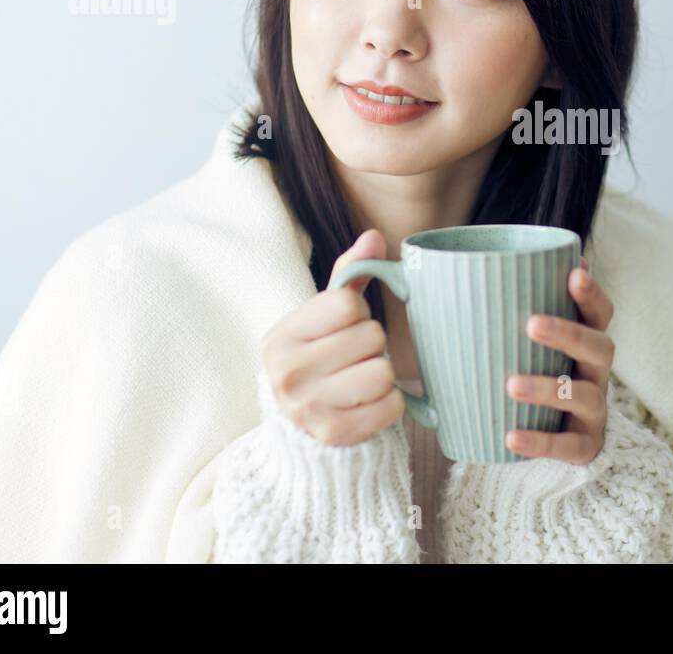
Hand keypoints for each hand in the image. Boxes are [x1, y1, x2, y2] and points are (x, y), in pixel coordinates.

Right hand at [257, 229, 406, 445]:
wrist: (301, 423)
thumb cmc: (320, 355)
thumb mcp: (325, 313)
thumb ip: (350, 272)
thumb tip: (375, 236)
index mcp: (281, 336)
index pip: (349, 305)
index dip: (358, 313)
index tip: (344, 328)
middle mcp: (287, 373)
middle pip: (371, 337)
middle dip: (372, 344)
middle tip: (353, 357)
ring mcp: (308, 408)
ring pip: (383, 372)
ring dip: (381, 374)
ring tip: (360, 379)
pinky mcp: (334, 435)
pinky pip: (391, 406)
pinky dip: (389, 403)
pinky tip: (367, 403)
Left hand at [504, 256, 615, 463]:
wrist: (552, 437)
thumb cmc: (529, 374)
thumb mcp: (517, 343)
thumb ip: (486, 313)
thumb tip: (415, 275)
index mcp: (583, 342)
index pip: (599, 312)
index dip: (591, 293)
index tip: (574, 272)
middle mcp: (595, 372)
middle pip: (600, 348)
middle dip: (569, 333)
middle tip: (531, 324)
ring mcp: (593, 411)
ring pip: (586, 396)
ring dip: (549, 388)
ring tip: (511, 385)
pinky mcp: (583, 446)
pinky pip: (568, 446)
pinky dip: (541, 441)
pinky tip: (510, 437)